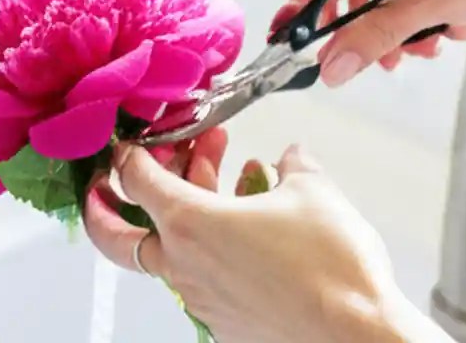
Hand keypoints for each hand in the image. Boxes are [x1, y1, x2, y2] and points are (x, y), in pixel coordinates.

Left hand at [84, 133, 449, 341]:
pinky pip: (205, 275)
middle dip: (106, 205)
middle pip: (119, 235)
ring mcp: (201, 298)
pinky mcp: (224, 321)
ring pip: (170, 249)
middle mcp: (183, 264)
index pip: (136, 179)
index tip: (130, 142)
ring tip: (231, 174)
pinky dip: (216, 245)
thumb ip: (292, 163)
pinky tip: (254, 221)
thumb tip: (291, 156)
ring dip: (189, 210)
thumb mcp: (313, 190)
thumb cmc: (332, 269)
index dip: (131, 152)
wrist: (359, 336)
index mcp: (189, 223)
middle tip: (112, 182)